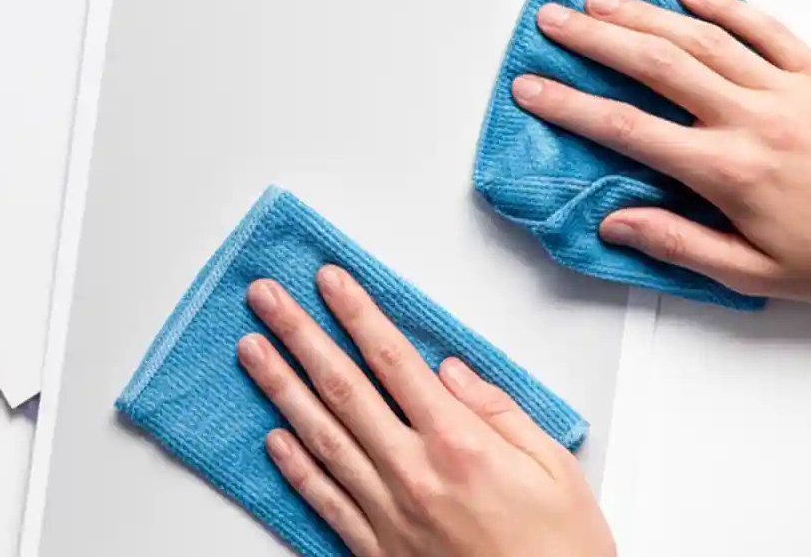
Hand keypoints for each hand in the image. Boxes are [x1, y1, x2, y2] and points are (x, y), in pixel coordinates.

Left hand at [238, 266, 612, 556]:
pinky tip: (272, 435)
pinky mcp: (377, 549)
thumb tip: (449, 370)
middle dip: (299, 335)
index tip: (329, 280)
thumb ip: (498, 411)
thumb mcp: (556, 469)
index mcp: (460, 445)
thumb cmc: (560, 551)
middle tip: (266, 297)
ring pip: (321, 436)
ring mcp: (388, 512)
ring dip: (280, 387)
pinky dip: (295, 465)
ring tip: (251, 348)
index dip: (356, 314)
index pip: (393, 361)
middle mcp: (413, 474)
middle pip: (343, 388)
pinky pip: (324, 499)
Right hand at [512, 0, 810, 301]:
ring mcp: (788, 89)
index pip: (628, 128)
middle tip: (553, 21)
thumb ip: (679, 244)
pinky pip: (766, 28)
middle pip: (657, 65)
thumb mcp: (753, 273)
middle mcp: (752, 119)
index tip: (530, 87)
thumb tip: (612, 221)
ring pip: (702, 38)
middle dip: (596, 39)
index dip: (570, 104)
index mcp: (727, 171)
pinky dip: (724, 5)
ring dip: (643, 14)